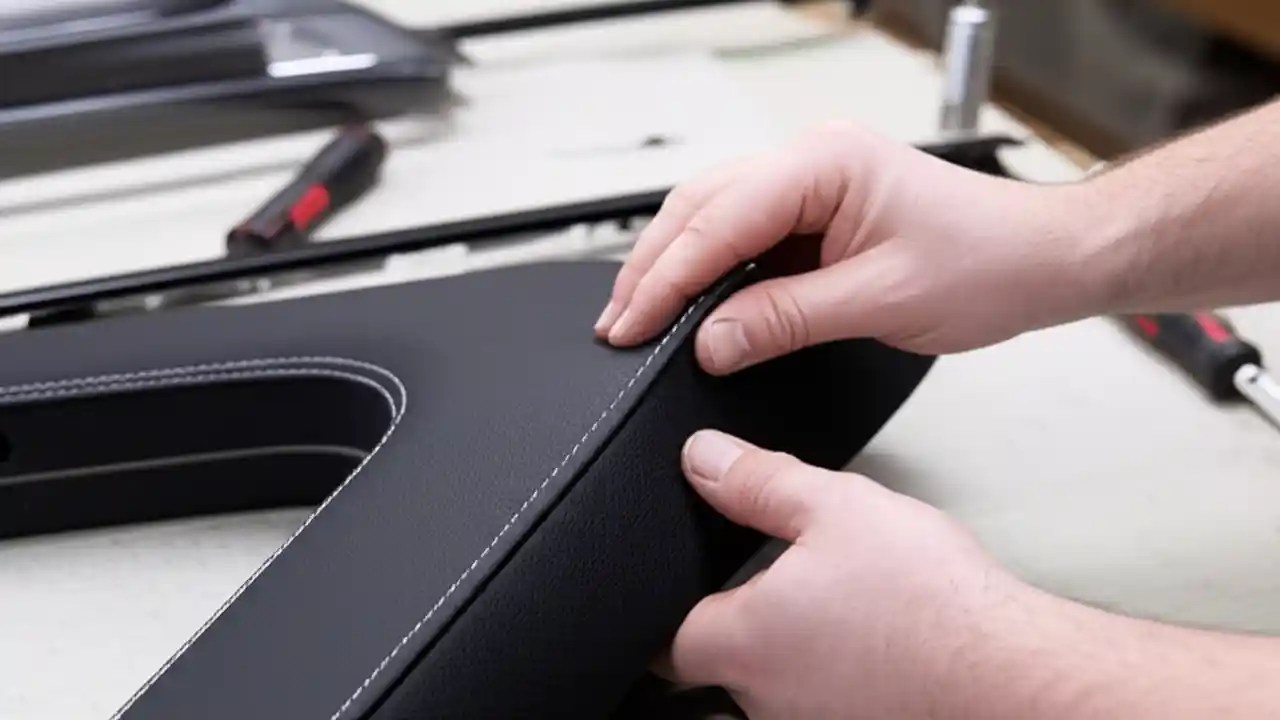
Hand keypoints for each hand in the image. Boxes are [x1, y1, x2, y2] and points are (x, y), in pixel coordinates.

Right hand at [595, 123, 1103, 372]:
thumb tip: (709, 340)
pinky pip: (745, 237)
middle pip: (701, 207)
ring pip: (714, 218)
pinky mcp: (816, 212)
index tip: (630, 326)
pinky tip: (688, 306)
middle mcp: (812, 160)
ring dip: (674, 269)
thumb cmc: (988, 263)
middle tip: (617, 326)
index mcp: (826, 162)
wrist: (1043, 260)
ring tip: (636, 319)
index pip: (720, 219)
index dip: (668, 278)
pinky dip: (710, 273)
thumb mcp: (879, 302)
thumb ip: (784, 319)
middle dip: (654, 268)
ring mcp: (812, 182)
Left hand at [661, 429, 1041, 718]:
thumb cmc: (931, 601)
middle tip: (780, 576)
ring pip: (778, 681)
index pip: (664, 643)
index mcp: (743, 642)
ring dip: (794, 645)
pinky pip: (825, 696)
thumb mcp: (836, 507)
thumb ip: (758, 481)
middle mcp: (767, 700)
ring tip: (842, 602)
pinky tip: (875, 635)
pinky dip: (836, 666)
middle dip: (741, 620)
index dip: (665, 610)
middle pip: (722, 663)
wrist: (1013, 672)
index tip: (676, 589)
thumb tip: (704, 459)